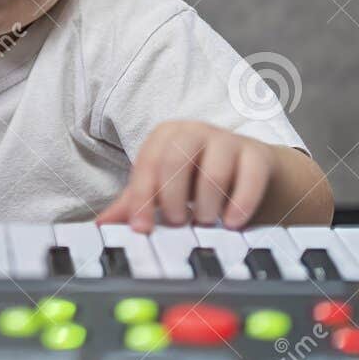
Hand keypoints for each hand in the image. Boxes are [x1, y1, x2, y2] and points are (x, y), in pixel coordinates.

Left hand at [94, 120, 278, 231]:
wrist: (246, 169)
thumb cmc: (196, 176)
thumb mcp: (163, 187)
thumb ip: (134, 204)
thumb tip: (102, 225)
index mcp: (165, 135)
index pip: (147, 163)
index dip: (142, 198)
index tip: (143, 228)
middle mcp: (194, 131)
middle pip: (176, 162)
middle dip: (173, 200)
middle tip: (177, 222)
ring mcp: (228, 140)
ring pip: (213, 174)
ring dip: (205, 208)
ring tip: (204, 221)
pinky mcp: (257, 155)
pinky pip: (250, 179)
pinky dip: (239, 206)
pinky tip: (232, 222)